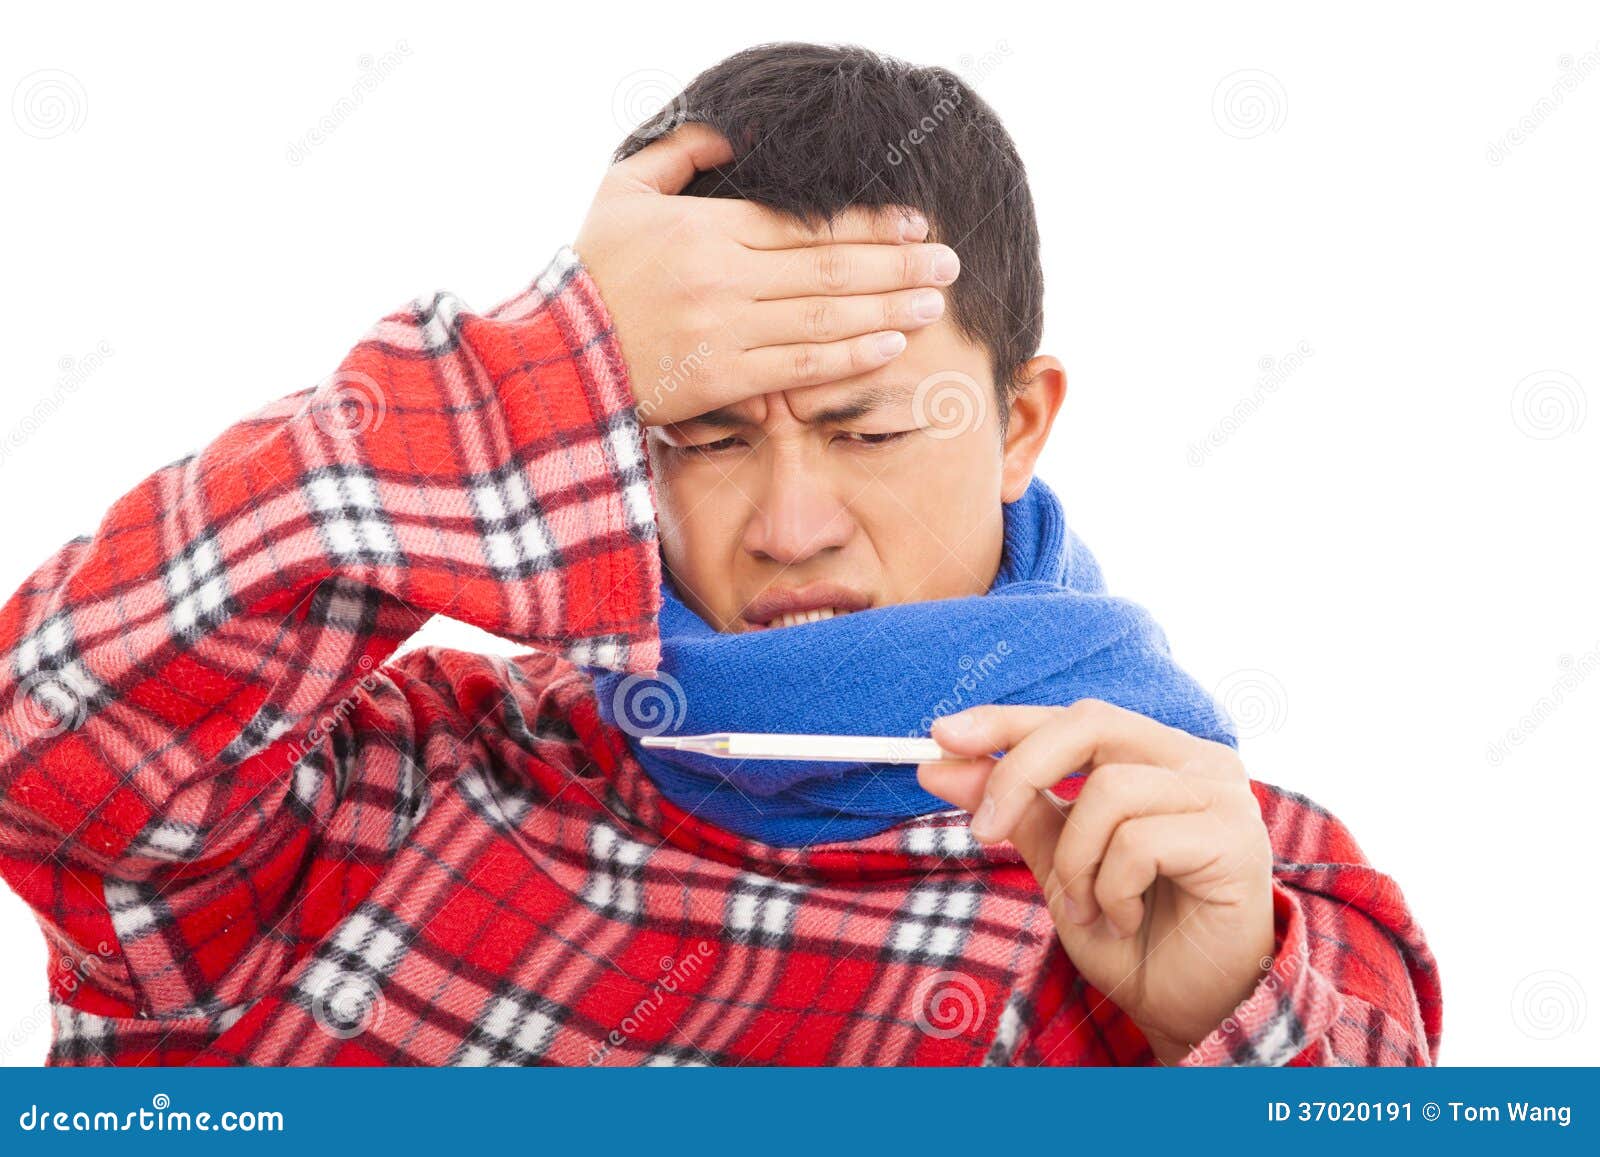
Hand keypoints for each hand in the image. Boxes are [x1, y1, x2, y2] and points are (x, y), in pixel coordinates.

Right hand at [573, 123, 958, 425]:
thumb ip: (683, 153)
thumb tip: (740, 135)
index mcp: (706, 228)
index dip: (867, 222)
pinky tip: (890, 344)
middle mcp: (725, 278)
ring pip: (825, 317)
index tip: (915, 223)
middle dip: (899, 263)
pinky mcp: (723, 379)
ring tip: (936, 300)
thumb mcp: (623, 192)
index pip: (805, 223)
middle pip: (829, 268)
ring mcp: (727, 331)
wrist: (554, 357)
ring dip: (889, 307)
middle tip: (950, 260)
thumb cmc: (590, 272)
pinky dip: (850, 355)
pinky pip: (800, 367)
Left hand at [918, 700, 1275, 1062]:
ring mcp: (1222, 796)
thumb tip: (938, 764)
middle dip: (1021, 772)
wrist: (1188, 1011)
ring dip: (1075, 862)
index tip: (940, 736)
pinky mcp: (1236, 839)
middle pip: (1090, 724)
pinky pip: (1138, 842)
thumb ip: (1014, 809)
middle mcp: (1196, 760)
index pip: (1074, 718)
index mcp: (1156, 755)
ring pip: (1109, 790)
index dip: (1006, 721)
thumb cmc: (1132, 934)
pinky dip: (1111, 890)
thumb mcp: (1058, 864)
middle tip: (984, 831)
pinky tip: (1125, 920)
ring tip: (1087, 908)